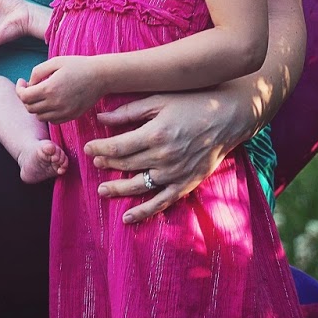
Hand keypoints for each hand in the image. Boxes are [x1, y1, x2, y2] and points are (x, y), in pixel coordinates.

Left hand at [15, 55, 102, 122]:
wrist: (101, 76)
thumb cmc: (78, 65)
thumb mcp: (55, 61)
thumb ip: (37, 72)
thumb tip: (29, 84)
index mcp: (49, 88)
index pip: (24, 97)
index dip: (19, 89)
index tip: (22, 81)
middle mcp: (56, 103)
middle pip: (30, 108)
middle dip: (26, 98)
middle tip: (30, 87)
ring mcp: (64, 112)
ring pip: (40, 117)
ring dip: (36, 107)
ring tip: (41, 95)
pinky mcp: (72, 116)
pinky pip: (52, 121)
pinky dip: (47, 114)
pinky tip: (51, 102)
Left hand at [82, 88, 248, 223]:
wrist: (229, 117)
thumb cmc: (193, 103)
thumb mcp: (159, 100)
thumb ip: (129, 111)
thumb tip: (100, 117)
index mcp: (155, 134)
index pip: (117, 147)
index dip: (99, 149)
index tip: (88, 148)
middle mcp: (164, 156)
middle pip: (126, 165)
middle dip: (107, 165)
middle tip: (95, 163)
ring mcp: (175, 173)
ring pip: (139, 186)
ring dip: (118, 189)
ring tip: (102, 190)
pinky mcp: (186, 184)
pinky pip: (161, 202)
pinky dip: (144, 212)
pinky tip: (127, 218)